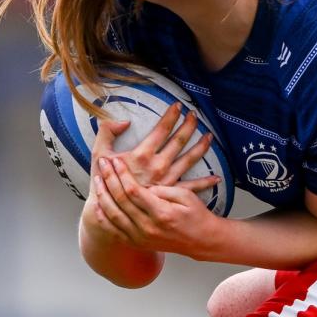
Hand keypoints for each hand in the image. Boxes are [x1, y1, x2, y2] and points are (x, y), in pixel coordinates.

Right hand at [90, 101, 212, 187]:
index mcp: (141, 155)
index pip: (161, 130)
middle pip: (178, 142)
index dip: (170, 116)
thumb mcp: (99, 154)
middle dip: (188, 126)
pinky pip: (191, 187)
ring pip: (189, 160)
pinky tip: (217, 178)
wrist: (109, 211)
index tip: (178, 105)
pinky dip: (205, 183)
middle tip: (195, 115)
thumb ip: (107, 132)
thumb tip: (123, 121)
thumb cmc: (103, 181)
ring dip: (201, 147)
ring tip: (210, 136)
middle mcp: (157, 166)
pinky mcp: (170, 194)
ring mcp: (166, 181)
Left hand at [90, 155, 221, 257]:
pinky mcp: (137, 243)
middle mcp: (148, 228)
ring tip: (97, 179)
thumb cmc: (196, 215)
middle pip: (121, 200)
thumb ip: (164, 189)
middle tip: (103, 163)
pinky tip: (97, 205)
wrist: (201, 241)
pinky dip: (104, 217)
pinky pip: (114, 230)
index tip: (116, 161)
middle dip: (109, 179)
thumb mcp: (187, 196)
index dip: (122, 174)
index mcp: (161, 213)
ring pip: (113, 215)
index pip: (134, 191)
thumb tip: (144, 185)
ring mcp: (141, 237)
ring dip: (103, 196)